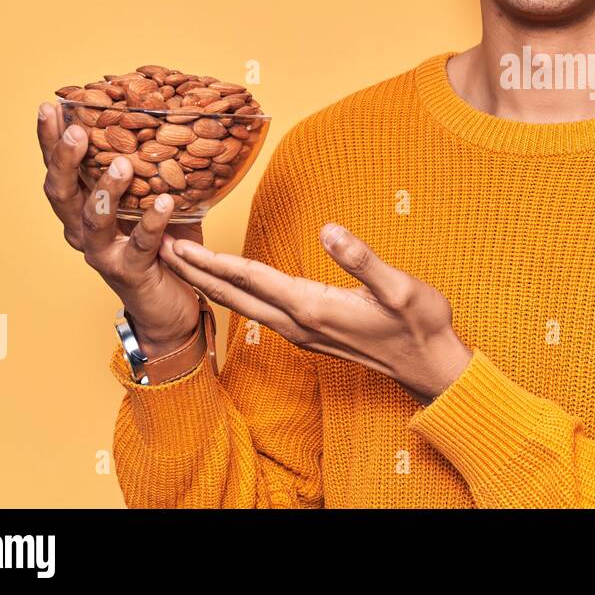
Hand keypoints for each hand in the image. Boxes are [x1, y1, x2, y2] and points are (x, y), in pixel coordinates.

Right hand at [37, 100, 201, 355]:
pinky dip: (152, 222)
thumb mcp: (157, 200)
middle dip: (65, 159)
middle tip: (76, 130)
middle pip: (61, 192)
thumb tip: (179, 119)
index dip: (50, 141)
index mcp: (83, 209)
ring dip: (105, 190)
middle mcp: (83, 231)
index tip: (50, 105)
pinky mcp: (129, 273)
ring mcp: (103, 254)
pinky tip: (165, 201)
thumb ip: (157, 168)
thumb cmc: (163, 246)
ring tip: (123, 163)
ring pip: (92, 221)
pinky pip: (140, 245)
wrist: (172, 306)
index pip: (60, 170)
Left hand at [158, 224, 474, 405]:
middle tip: (163, 249)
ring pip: (246, 307)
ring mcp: (305, 333)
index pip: (252, 278)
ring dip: (214, 285)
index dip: (214, 260)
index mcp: (314, 306)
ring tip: (188, 266)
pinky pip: (262, 313)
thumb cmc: (421, 325)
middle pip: (236, 296)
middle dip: (198, 273)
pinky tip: (234, 288)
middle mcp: (300, 323)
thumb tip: (328, 229)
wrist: (432, 365)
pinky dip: (238, 296)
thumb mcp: (400, 287)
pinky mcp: (313, 335)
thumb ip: (362, 259)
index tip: (180, 245)